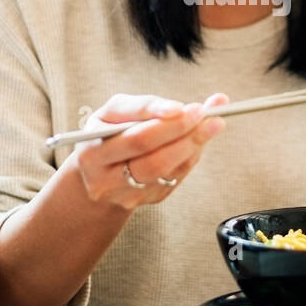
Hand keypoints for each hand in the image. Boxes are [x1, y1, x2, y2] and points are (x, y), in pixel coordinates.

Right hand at [74, 91, 229, 208]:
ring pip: (167, 170)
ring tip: (213, 123)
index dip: (161, 123)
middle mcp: (107, 181)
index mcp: (93, 153)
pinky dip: (191, 155)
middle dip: (183, 132)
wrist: (97, 175)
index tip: (184, 107)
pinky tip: (199, 139)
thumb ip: (142, 106)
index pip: (133, 139)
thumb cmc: (106, 134)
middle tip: (206, 112)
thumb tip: (179, 107)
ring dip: (194, 144)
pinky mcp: (149, 199)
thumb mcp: (111, 114)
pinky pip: (176, 176)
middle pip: (153, 159)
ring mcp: (129, 194)